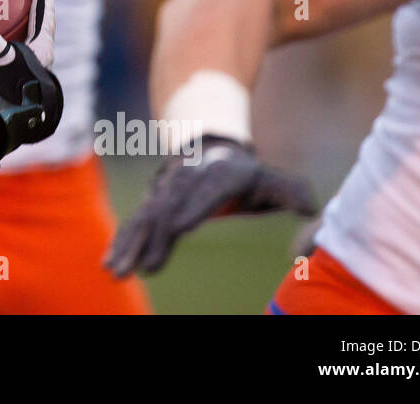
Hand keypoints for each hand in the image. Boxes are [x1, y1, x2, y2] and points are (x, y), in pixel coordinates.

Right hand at [0, 0, 61, 169]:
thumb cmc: (0, 88)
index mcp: (41, 56)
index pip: (46, 20)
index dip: (42, 1)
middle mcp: (34, 74)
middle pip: (34, 41)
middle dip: (24, 25)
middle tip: (9, 8)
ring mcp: (19, 91)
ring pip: (16, 63)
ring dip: (4, 49)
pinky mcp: (2, 103)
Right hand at [104, 136, 316, 276]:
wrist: (208, 148)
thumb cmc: (246, 175)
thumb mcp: (271, 179)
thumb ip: (289, 192)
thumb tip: (309, 208)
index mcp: (218, 175)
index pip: (204, 191)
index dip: (191, 208)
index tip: (178, 228)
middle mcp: (185, 180)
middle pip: (168, 207)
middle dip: (156, 236)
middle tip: (148, 267)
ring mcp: (165, 191)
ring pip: (145, 217)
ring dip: (130, 245)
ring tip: (117, 272)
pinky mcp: (153, 203)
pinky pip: (135, 223)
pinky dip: (121, 242)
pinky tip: (110, 264)